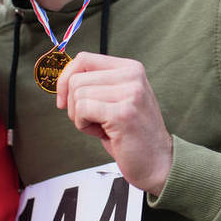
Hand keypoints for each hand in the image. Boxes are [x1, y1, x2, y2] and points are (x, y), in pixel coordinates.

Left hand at [56, 52, 172, 195]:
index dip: (66, 78)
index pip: (84, 59)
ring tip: (101, 126)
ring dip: (80, 117)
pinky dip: (83, 126)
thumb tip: (63, 79)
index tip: (63, 99)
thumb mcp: (117, 99)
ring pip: (77, 95)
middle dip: (73, 104)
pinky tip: (102, 132)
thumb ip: (97, 84)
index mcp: (130, 68)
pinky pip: (82, 110)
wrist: (157, 162)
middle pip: (77, 79)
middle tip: (92, 119)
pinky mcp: (123, 113)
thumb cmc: (132, 134)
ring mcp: (130, 93)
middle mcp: (132, 76)